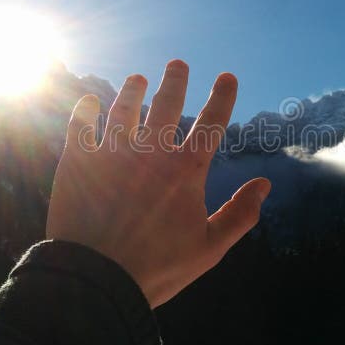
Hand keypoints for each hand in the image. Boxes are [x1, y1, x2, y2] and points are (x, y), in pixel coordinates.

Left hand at [46, 60, 270, 307]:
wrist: (96, 279)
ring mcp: (112, 152)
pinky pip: (81, 126)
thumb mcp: (209, 248)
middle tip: (177, 64)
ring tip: (137, 79)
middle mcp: (150, 151)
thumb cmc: (157, 268)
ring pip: (124, 109)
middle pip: (166, 104)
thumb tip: (265, 185)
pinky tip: (88, 101)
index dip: (222, 97)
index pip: (210, 123)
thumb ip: (240, 215)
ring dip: (132, 90)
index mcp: (185, 170)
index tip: (227, 76)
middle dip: (174, 81)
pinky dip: (85, 111)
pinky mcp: (79, 162)